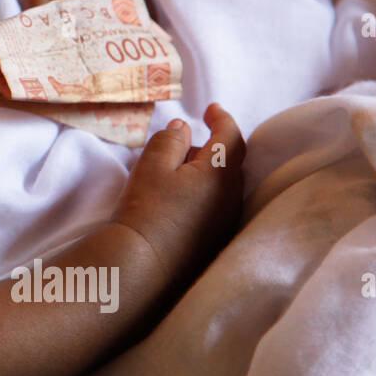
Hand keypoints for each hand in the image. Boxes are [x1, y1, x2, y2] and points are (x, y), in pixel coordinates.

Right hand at [110, 103, 246, 291]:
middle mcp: (232, 198)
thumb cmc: (145, 210)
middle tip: (179, 146)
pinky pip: (216, 208)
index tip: (211, 108)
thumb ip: (170, 140)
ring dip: (204, 174)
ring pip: (222, 186)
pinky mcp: (216, 243)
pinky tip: (176, 204)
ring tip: (172, 176)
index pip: (231, 136)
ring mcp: (227, 223)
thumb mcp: (151, 166)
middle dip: (208, 148)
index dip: (221, 117)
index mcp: (220, 174)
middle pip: (229, 162)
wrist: (143, 267)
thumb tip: (184, 128)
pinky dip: (202, 196)